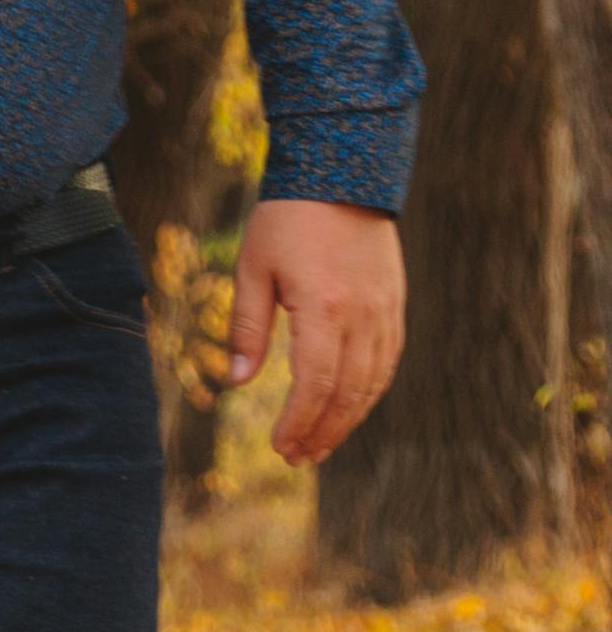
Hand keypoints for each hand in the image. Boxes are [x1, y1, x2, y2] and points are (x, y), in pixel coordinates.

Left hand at [227, 198, 405, 468]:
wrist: (344, 173)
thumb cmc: (287, 219)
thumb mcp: (253, 268)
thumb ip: (246, 327)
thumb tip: (238, 382)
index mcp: (323, 308)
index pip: (315, 385)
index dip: (299, 422)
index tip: (280, 447)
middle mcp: (362, 316)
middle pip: (348, 393)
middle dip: (322, 432)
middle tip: (297, 458)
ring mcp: (385, 311)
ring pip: (373, 383)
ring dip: (347, 420)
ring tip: (319, 444)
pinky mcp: (395, 305)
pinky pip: (387, 361)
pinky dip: (369, 392)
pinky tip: (348, 407)